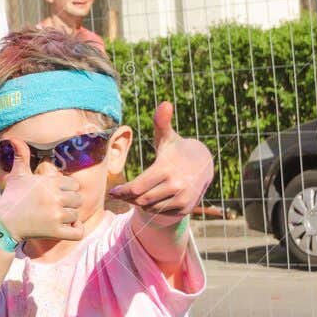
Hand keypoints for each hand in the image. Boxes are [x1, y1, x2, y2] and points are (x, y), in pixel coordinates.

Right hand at [0, 140, 85, 240]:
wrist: (3, 223)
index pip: (74, 185)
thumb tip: (14, 138)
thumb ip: (21, 156)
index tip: (55, 194)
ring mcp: (56, 215)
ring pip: (76, 215)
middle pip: (78, 200)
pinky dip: (76, 230)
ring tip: (55, 218)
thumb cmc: (11, 197)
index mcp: (49, 182)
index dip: (67, 190)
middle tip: (55, 207)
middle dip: (68, 204)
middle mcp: (55, 197)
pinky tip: (67, 227)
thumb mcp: (17, 175)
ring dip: (68, 218)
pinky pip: (77, 232)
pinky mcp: (55, 231)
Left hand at [109, 102, 212, 216]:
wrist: (203, 164)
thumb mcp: (167, 137)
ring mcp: (182, 199)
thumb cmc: (176, 149)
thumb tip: (165, 103)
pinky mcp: (185, 208)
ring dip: (139, 203)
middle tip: (121, 194)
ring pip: (150, 208)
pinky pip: (161, 213)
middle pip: (141, 200)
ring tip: (134, 195)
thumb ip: (161, 122)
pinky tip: (149, 199)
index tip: (113, 191)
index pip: (137, 188)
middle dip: (129, 198)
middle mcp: (177, 186)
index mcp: (167, 169)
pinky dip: (152, 208)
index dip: (122, 191)